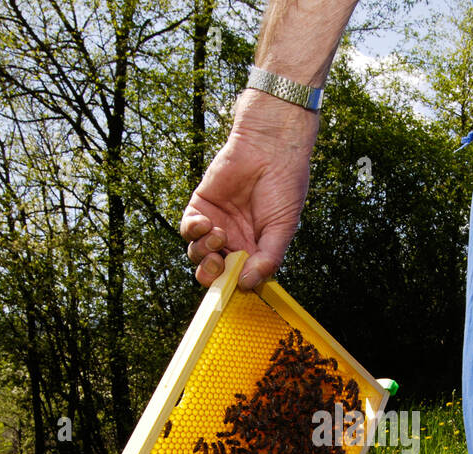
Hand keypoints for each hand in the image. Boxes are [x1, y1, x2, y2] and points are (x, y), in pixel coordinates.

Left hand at [179, 92, 319, 289]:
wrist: (270, 148)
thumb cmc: (284, 187)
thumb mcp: (282, 229)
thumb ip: (268, 258)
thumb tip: (248, 284)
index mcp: (255, 250)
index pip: (238, 277)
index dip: (231, 285)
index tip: (232, 286)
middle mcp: (234, 240)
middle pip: (213, 270)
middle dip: (210, 274)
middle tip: (216, 267)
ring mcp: (216, 224)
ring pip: (197, 252)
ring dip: (203, 252)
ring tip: (219, 236)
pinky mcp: (201, 206)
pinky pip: (188, 229)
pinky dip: (193, 231)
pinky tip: (208, 223)